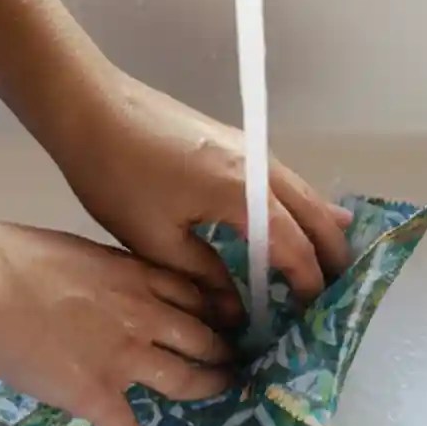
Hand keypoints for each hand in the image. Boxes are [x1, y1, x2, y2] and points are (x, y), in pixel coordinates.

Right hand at [0, 225, 232, 425]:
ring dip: (205, 389)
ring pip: (185, 379)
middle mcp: (145, 317)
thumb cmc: (19, 257)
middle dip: (222, 353)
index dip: (213, 311)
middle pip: (203, 338)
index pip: (193, 295)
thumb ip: (106, 275)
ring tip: (216, 395)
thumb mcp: (83, 253)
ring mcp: (125, 358)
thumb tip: (103, 288)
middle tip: (230, 363)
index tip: (222, 320)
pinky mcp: (97, 394)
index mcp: (138, 277)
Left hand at [42, 72, 353, 314]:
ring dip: (320, 228)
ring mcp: (251, 149)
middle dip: (330, 255)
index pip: (294, 248)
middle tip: (336, 294)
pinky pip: (285, 180)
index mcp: (243, 194)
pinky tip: (303, 219)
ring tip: (329, 265)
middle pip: (315, 215)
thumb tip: (235, 313)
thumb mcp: (155, 240)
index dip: (307, 284)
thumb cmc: (117, 177)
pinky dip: (302, 206)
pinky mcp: (237, 142)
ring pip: (305, 193)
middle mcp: (260, 167)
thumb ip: (203, 277)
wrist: (90, 108)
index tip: (311, 316)